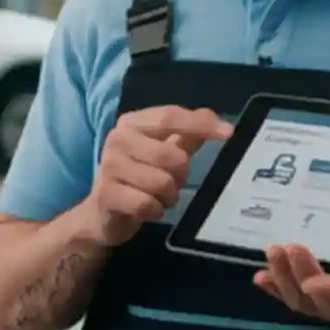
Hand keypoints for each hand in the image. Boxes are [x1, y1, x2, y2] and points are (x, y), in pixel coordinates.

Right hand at [76, 106, 231, 247]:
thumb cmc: (136, 177)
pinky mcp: (106, 195)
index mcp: (132, 123)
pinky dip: (155, 211)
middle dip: (180, 174)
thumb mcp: (161, 152)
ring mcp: (109, 166)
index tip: (228, 133)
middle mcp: (117, 139)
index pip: (170, 117)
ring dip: (168, 196)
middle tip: (171, 181)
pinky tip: (146, 209)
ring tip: (157, 196)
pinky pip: (148, 204)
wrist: (101, 213)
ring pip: (162, 182)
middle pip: (171, 154)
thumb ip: (186, 135)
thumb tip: (214, 118)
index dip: (200, 124)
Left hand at [254, 230, 329, 329]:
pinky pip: (295, 299)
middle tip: (287, 247)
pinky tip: (259, 272)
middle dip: (300, 279)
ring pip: (303, 303)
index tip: (317, 283)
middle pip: (323, 305)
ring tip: (272, 250)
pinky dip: (275, 288)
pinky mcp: (325, 301)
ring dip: (283, 280)